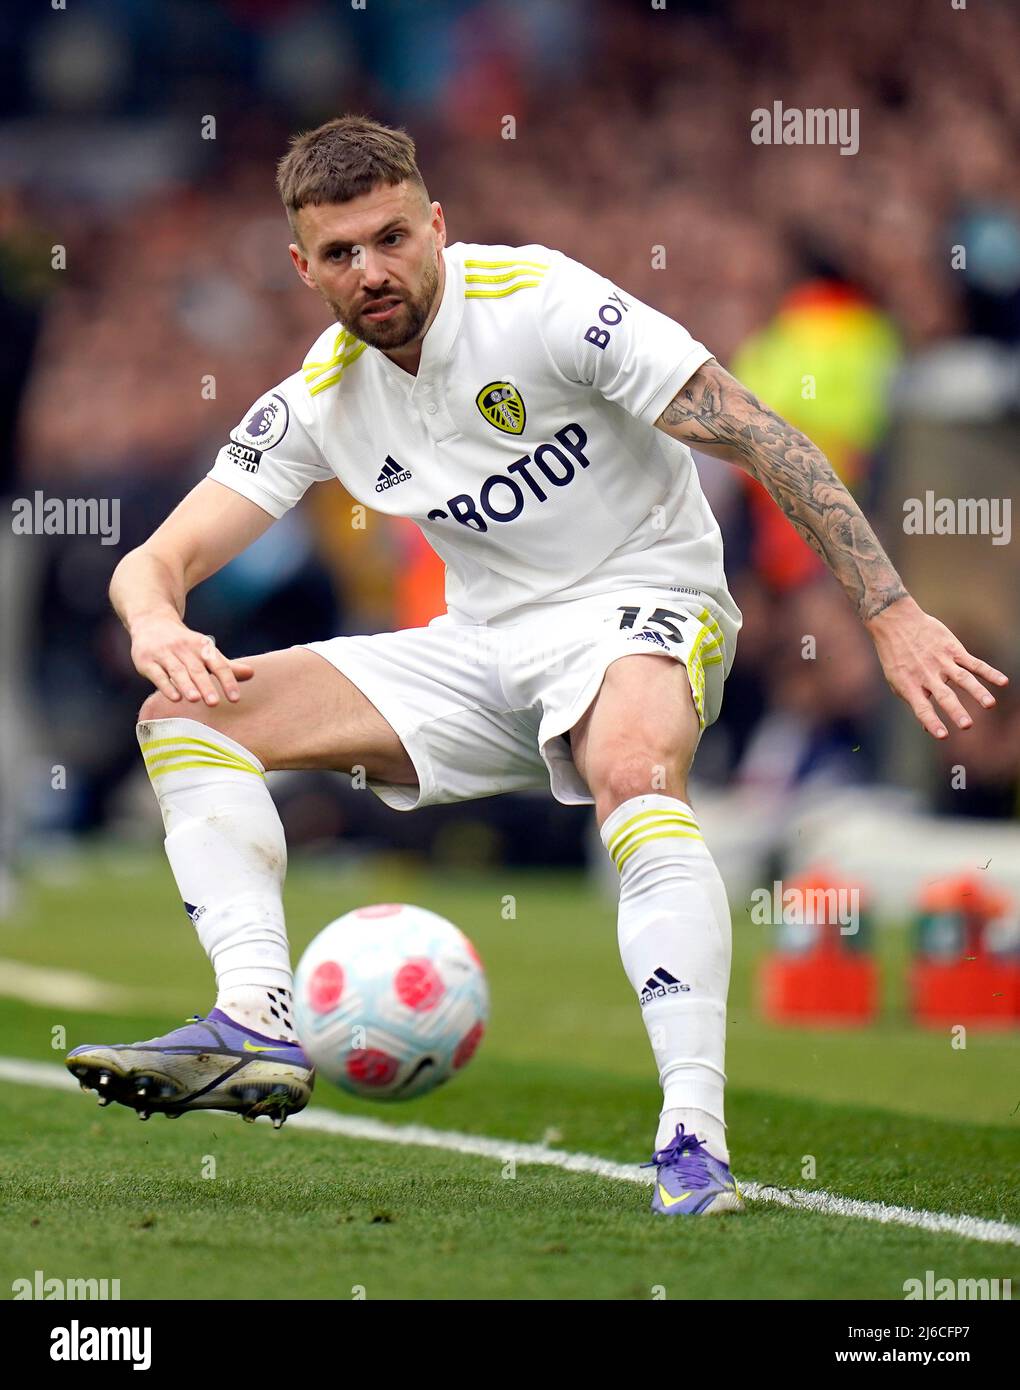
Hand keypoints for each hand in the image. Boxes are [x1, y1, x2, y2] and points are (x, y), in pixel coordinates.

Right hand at [130, 613, 253, 705]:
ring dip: (186, 685)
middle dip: (206, 686)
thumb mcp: (205, 651)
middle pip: (197, 669)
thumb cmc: (184, 643)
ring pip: (177, 671)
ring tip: (196, 699)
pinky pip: (157, 674)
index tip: (235, 699)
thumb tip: (252, 674)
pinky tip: (175, 698)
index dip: (227, 681)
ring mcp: (164, 654)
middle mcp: (184, 649)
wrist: (151, 622)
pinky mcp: (147, 661)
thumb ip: (227, 666)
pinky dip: (166, 685)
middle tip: (215, 703)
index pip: (218, 665)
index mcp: (202, 647)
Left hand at [866, 596, 1008, 738]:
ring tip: (989, 704)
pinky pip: (973, 663)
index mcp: (910, 685)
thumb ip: (914, 701)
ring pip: (963, 678)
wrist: (895, 621)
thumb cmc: (896, 656)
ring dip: (977, 692)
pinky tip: (1002, 681)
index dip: (932, 722)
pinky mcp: (952, 649)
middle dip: (956, 711)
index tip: (943, 736)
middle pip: (944, 695)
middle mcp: (927, 675)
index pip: (922, 708)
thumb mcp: (897, 680)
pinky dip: (989, 672)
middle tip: (967, 725)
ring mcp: (941, 661)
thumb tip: (926, 727)